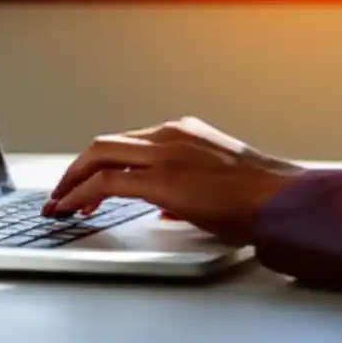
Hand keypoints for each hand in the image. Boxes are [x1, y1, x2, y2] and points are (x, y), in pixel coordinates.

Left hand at [44, 117, 304, 245]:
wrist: (282, 198)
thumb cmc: (259, 198)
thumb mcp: (216, 183)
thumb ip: (186, 190)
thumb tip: (164, 209)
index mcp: (182, 132)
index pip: (127, 142)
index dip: (100, 163)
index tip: (86, 183)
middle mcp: (168, 134)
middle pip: (104, 144)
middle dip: (76, 169)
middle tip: (61, 192)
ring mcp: (163, 153)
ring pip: (98, 156)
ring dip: (72, 180)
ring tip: (59, 203)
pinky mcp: (159, 178)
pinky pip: (105, 182)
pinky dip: (80, 194)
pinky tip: (70, 209)